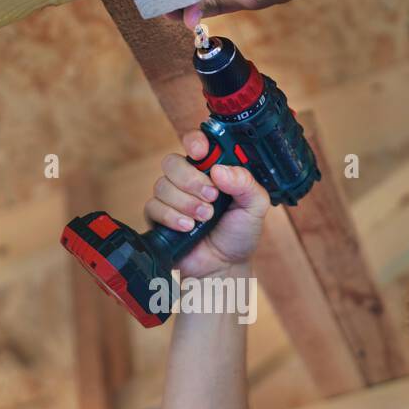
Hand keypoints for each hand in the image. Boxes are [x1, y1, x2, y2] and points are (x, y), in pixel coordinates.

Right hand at [144, 130, 269, 278]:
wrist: (224, 266)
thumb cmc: (238, 234)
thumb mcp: (254, 206)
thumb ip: (245, 183)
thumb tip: (220, 170)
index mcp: (212, 170)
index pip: (195, 143)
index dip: (194, 142)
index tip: (200, 152)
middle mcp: (189, 180)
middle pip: (172, 163)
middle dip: (191, 180)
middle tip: (211, 197)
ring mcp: (172, 198)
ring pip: (162, 186)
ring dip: (186, 203)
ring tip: (205, 219)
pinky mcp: (159, 217)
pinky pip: (153, 207)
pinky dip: (172, 217)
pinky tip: (187, 227)